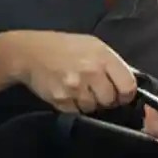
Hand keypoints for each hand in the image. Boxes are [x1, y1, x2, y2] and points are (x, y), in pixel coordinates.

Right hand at [7, 31, 136, 113]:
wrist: (29, 53)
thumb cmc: (64, 47)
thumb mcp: (92, 45)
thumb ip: (111, 63)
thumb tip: (128, 83)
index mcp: (103, 57)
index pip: (128, 86)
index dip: (126, 94)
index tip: (120, 94)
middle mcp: (91, 72)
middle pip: (111, 100)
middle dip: (106, 99)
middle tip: (96, 90)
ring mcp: (76, 88)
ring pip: (94, 109)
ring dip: (89, 103)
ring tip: (79, 89)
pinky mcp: (62, 100)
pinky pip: (77, 112)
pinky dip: (74, 106)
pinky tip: (68, 93)